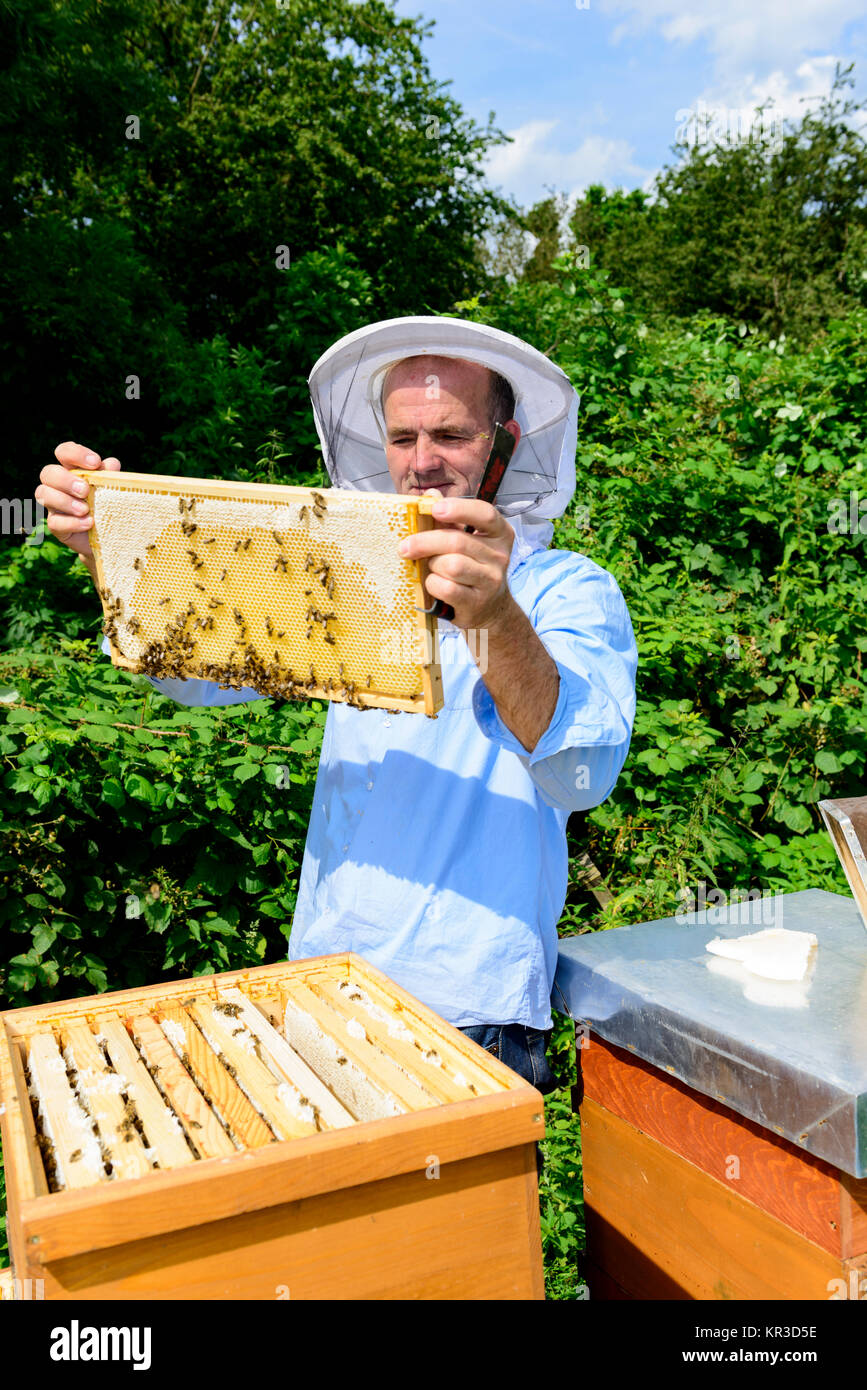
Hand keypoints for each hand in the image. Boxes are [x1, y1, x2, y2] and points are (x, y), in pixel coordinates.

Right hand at [37, 443, 120, 561]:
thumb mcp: (113, 489)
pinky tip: (88, 523)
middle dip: (65, 480)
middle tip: (85, 490)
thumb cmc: (109, 505)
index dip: (75, 454)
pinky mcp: (57, 526)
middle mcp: (58, 485)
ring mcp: (54, 506)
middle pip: (48, 472)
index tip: (95, 462)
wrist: (110, 536)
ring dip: (65, 501)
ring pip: (43, 494)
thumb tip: (111, 464)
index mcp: (72, 470)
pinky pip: (55, 522)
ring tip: (85, 509)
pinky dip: (72, 523)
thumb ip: (111, 476)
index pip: (64, 452)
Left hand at [399, 493, 515, 631]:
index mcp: (500, 534)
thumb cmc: (473, 569)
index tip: (434, 509)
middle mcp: (500, 556)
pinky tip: (434, 584)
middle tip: (405, 546)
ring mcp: (490, 581)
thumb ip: (449, 519)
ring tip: (430, 568)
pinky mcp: (477, 602)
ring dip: (432, 565)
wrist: (489, 609)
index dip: (458, 508)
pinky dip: (433, 584)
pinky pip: (446, 588)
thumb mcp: (467, 541)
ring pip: (451, 565)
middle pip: (457, 541)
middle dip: (425, 542)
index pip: (485, 514)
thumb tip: (430, 495)